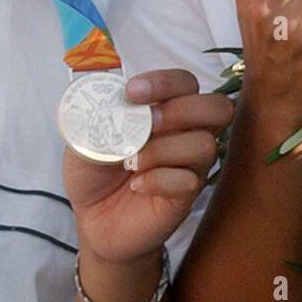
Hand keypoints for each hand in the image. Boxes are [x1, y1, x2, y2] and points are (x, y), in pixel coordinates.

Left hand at [64, 69, 228, 265]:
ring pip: (204, 145)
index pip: (185, 82)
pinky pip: (190, 181)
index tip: (132, 92)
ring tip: (132, 163)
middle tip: (147, 124)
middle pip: (217, 108)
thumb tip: (114, 107)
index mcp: (165, 108)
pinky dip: (159, 180)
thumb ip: (98, 120)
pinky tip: (137, 186)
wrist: (93, 219)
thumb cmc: (95, 172)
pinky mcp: (187, 194)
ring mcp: (191, 164)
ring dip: (163, 150)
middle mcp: (187, 132)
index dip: (165, 82)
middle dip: (181, 111)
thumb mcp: (84, 140)